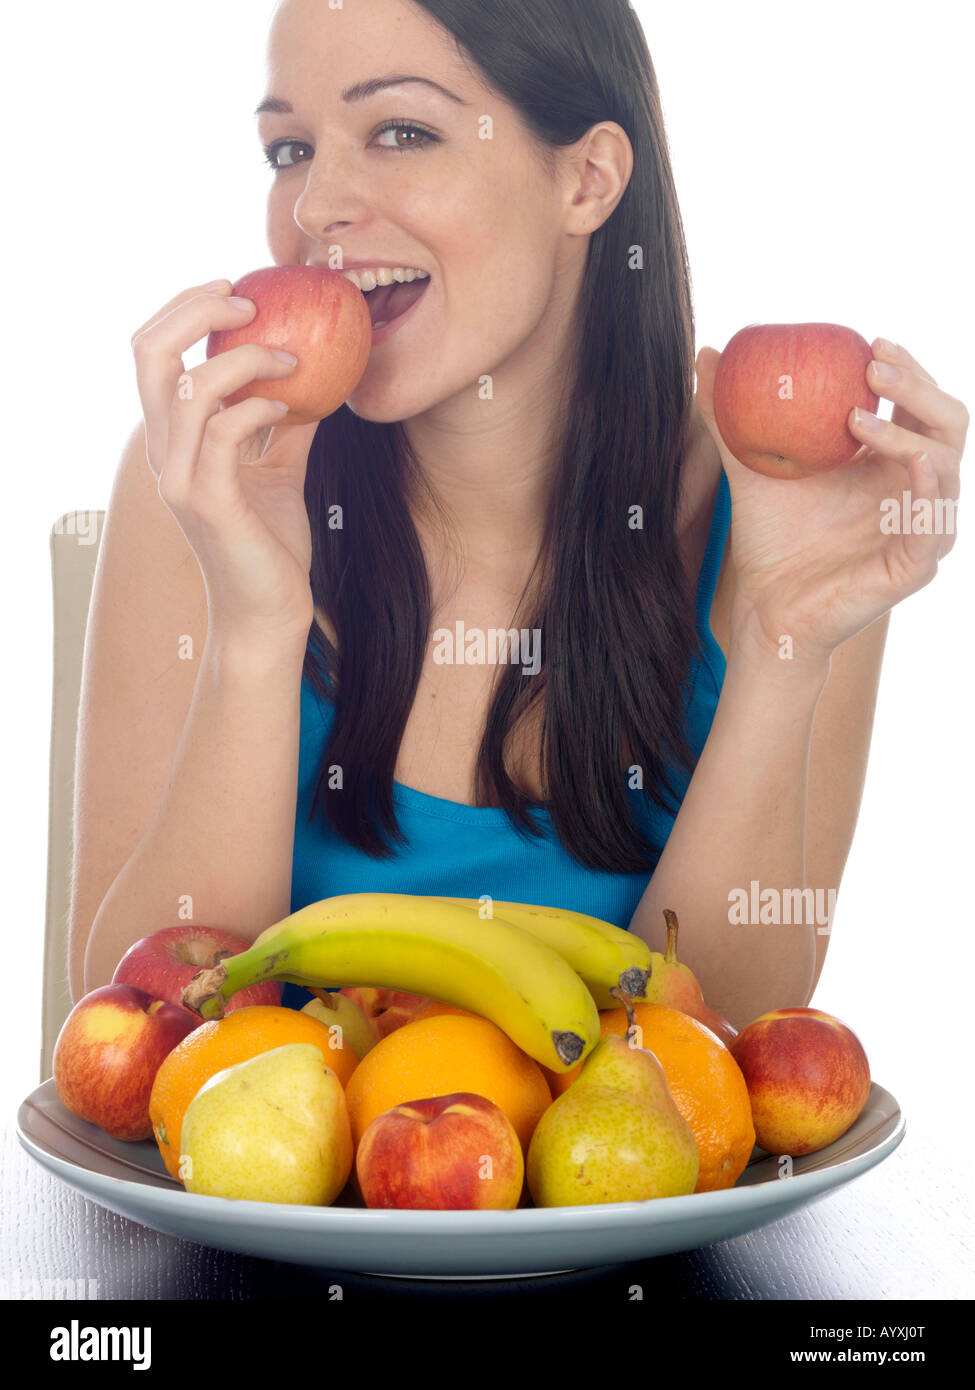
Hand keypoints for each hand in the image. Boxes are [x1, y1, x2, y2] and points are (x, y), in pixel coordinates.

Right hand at [131, 279, 320, 649]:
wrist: (272, 613)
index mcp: (173, 441)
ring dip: (245, 359)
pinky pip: (223, 433)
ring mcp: (180, 479)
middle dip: (196, 310)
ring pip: (188, 387)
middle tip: (251, 302)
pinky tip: (296, 407)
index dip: (185, 309)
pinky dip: (260, 406)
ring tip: (293, 359)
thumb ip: (286, 424)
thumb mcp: (282, 470)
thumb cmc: (272, 545)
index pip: (154, 353)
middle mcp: (165, 454)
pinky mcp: (209, 503)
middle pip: (149, 353)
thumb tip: (316, 377)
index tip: (238, 290)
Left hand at [694, 337, 966, 668]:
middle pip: (945, 421)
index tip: (869, 342)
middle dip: (916, 385)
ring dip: (908, 433)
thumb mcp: (749, 465)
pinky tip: (914, 460)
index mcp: (892, 461)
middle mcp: (916, 490)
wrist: (763, 607)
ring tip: (855, 417)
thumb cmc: (769, 538)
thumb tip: (704, 354)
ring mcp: (920, 528)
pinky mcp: (914, 566)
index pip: (920, 402)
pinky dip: (930, 489)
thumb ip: (730, 414)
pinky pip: (934, 524)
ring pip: (946, 466)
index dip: (907, 368)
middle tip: (873, 365)